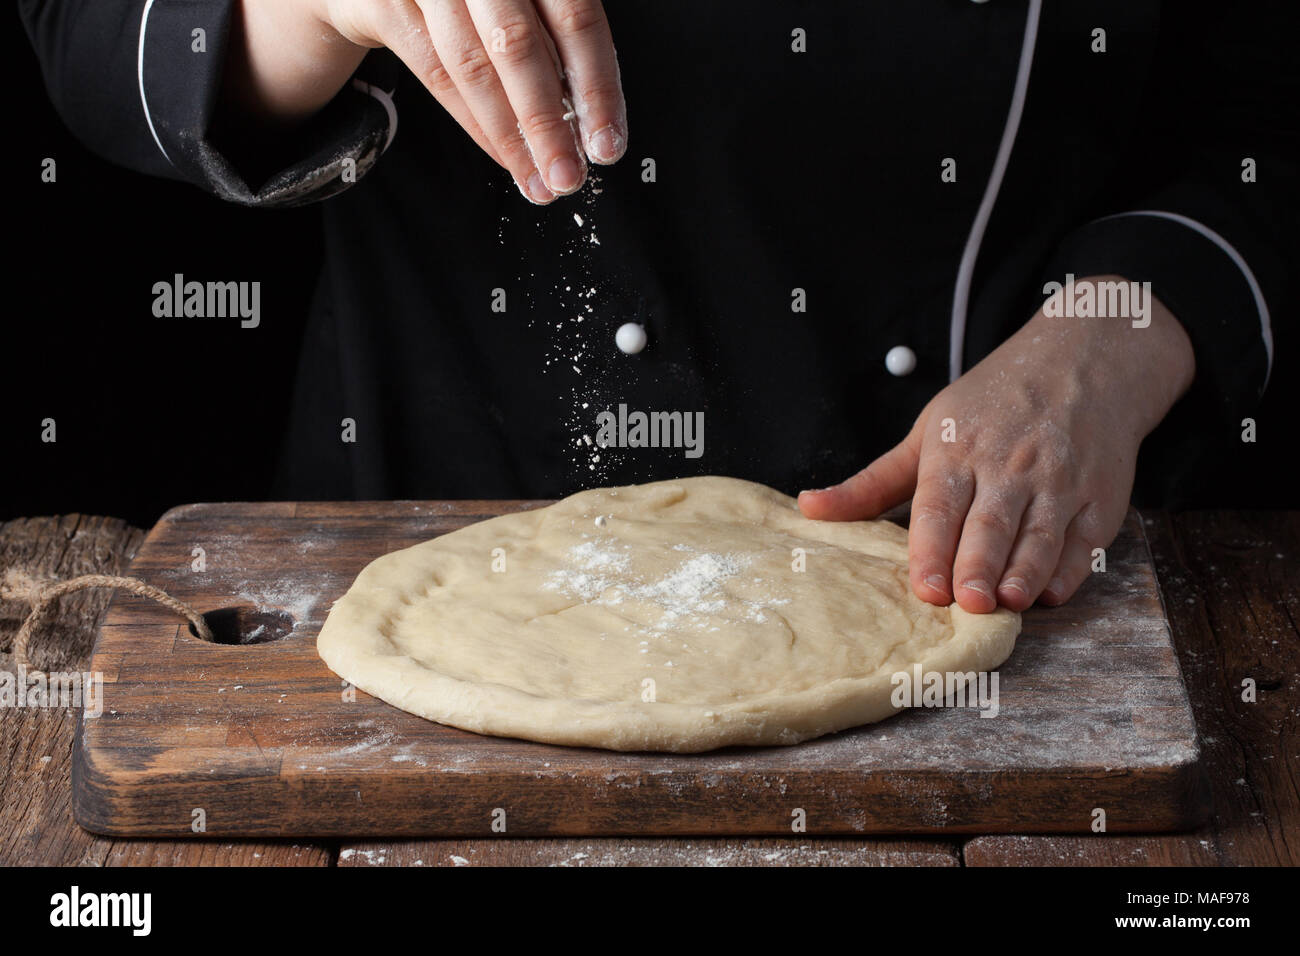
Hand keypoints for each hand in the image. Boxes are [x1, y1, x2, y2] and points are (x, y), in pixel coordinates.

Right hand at [224, 0, 626, 201]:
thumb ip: (556, 37)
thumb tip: (592, 118)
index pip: (576, 18)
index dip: (596, 87)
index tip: (607, 143)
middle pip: (519, 46)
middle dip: (548, 125)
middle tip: (568, 176)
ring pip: (473, 66)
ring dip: (510, 136)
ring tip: (537, 180)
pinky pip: (435, 72)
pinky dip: (474, 122)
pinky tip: (503, 156)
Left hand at [798, 277, 1195, 611]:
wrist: (1081, 361)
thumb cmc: (991, 404)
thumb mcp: (926, 432)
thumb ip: (871, 483)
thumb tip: (808, 509)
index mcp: (957, 452)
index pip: (940, 508)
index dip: (933, 549)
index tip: (926, 588)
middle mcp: (1008, 466)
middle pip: (991, 524)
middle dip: (979, 564)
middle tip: (969, 603)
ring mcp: (1059, 479)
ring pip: (1040, 534)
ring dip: (1025, 570)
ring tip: (1010, 603)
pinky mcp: (1100, 494)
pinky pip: (1084, 538)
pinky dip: (1069, 567)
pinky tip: (1050, 592)